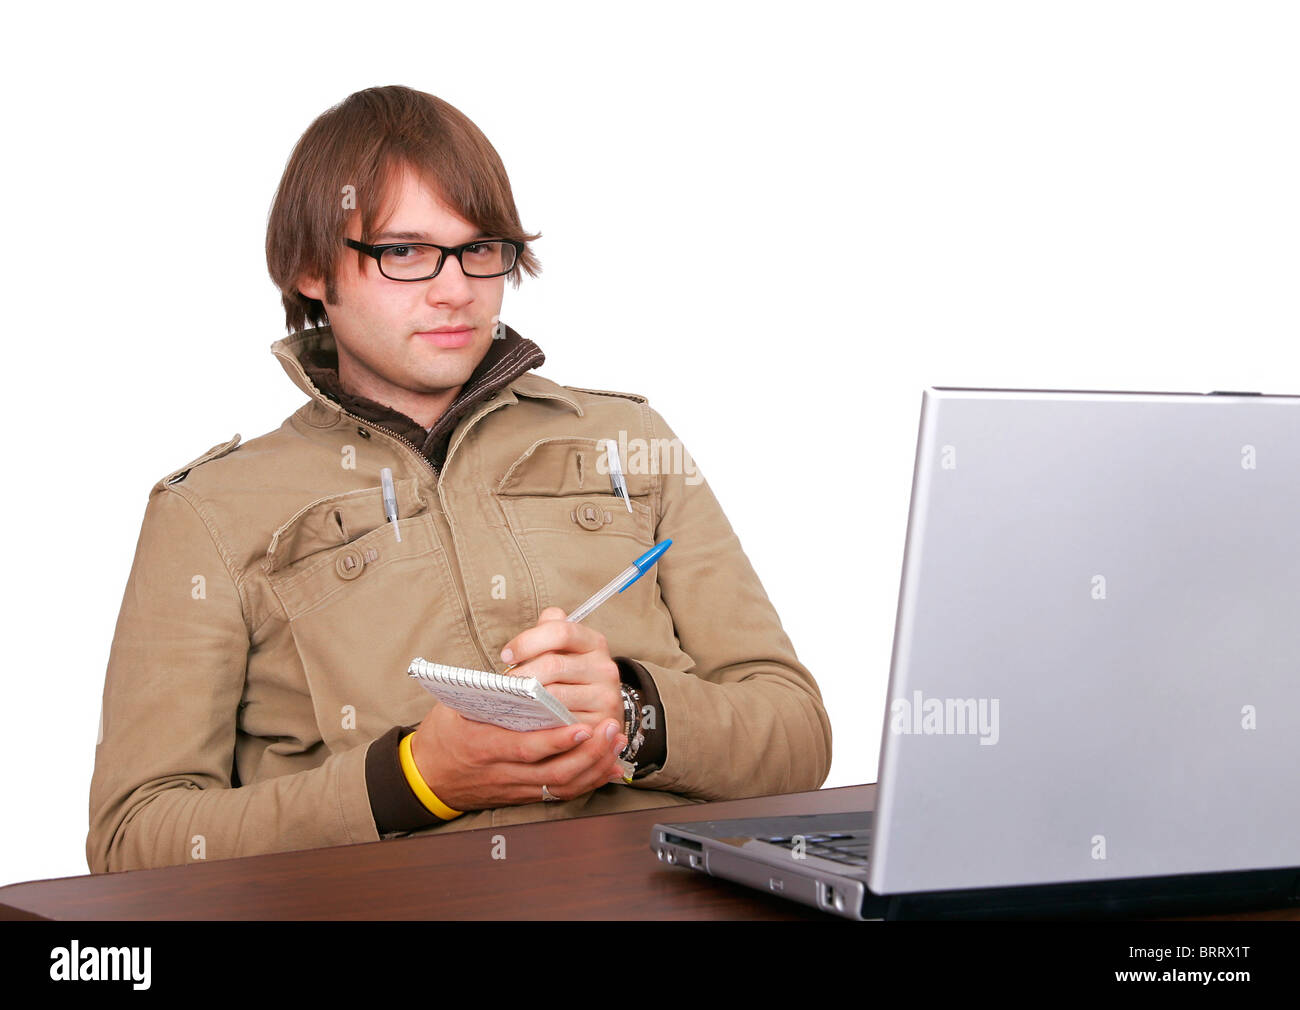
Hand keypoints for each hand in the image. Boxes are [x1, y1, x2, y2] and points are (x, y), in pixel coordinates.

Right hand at [409, 704, 627, 811]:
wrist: (426, 777)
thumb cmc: (443, 733)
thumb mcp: (455, 702)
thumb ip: (489, 684)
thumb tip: (524, 661)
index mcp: (481, 744)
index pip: (524, 747)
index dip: (556, 741)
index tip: (582, 726)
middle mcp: (500, 772)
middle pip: (552, 772)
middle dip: (586, 754)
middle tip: (610, 730)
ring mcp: (513, 788)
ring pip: (561, 786)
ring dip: (593, 766)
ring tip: (614, 743)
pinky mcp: (522, 796)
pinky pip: (560, 794)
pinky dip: (587, 781)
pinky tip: (607, 765)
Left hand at [500, 607, 624, 731]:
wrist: (602, 711)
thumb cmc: (574, 677)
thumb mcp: (567, 649)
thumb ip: (549, 631)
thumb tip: (537, 625)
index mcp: (594, 642)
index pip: (560, 631)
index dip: (528, 641)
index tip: (506, 655)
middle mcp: (605, 667)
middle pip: (554, 664)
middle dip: (523, 674)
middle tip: (505, 685)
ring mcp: (605, 696)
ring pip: (554, 694)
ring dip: (527, 698)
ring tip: (513, 699)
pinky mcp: (598, 722)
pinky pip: (561, 720)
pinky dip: (540, 719)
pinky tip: (528, 717)